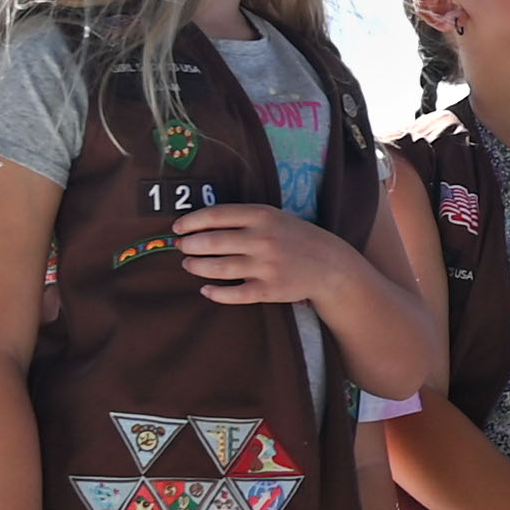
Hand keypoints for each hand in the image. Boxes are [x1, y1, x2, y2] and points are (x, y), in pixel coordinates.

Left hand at [169, 201, 366, 311]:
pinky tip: (206, 289)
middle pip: (211, 242)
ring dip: (196, 267)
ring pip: (217, 268)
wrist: (331, 265)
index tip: (178, 227)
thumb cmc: (295, 238)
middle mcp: (262, 240)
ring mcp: (266, 266)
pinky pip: (234, 294)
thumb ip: (243, 218)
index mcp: (262, 216)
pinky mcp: (269, 290)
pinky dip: (215, 293)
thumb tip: (200, 224)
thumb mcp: (274, 218)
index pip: (215, 215)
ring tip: (190, 265)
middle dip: (189, 245)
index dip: (191, 221)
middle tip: (182, 247)